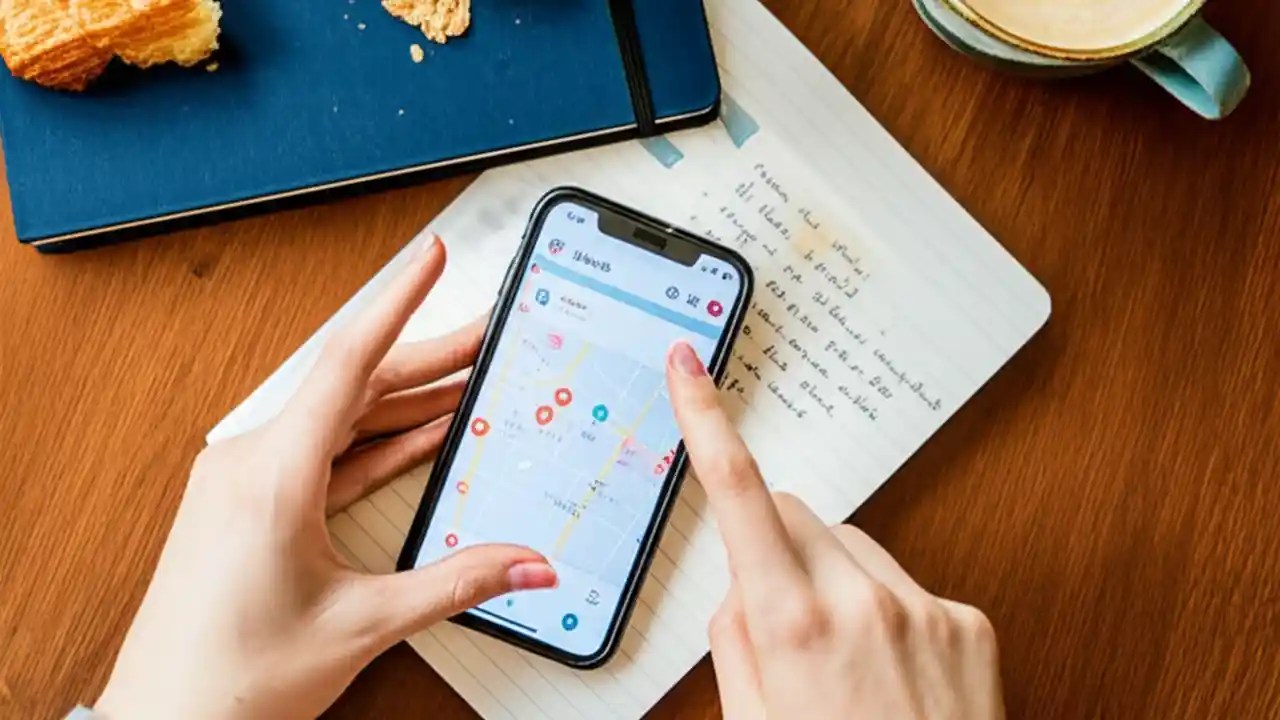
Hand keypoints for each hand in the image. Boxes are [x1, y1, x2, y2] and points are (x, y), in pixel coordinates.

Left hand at [96, 237, 556, 719]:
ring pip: (341, 419)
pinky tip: (422, 431)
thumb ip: (456, 583)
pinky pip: (325, 454)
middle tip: (486, 332)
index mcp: (272, 475)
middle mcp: (253, 464)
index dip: (398, 301)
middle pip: (356, 386)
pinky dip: (376, 442)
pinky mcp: (252, 504)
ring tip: (469, 377)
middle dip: (428, 357)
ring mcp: (247, 482)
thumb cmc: (232, 680)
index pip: (348, 361)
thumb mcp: (363, 624)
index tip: (431, 258)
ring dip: (406, 401)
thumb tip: (526, 563)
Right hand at [665, 341, 1003, 719]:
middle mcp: (862, 601)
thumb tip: (740, 589)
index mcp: (793, 625)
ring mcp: (923, 607)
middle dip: (772, 544)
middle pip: (794, 514)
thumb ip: (734, 643)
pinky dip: (884, 607)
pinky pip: (904, 581)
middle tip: (776, 613)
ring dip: (831, 578)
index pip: (738, 494)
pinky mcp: (967, 619)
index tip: (689, 371)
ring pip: (850, 544)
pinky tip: (890, 669)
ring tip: (842, 658)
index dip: (705, 422)